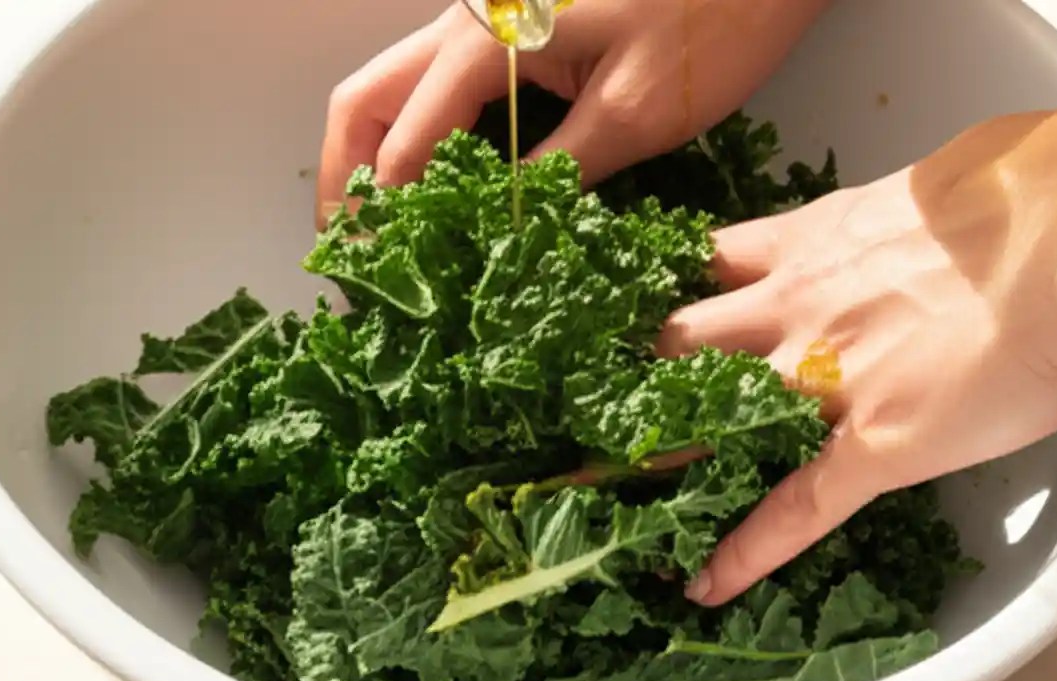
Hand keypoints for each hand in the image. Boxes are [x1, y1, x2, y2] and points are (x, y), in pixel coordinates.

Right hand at [316, 0, 830, 225]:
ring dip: (373, 157)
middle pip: (363, 100)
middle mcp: (467, 22)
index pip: (405, 141)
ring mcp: (484, 19)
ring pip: (391, 87)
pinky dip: (417, 137)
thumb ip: (555, 173)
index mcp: (488, 40)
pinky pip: (436, 85)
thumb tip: (497, 231)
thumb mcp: (634, 113)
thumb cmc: (711, 20)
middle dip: (346, 180)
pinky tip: (436, 187)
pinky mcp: (511, 28)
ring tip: (380, 232)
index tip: (377, 279)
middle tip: (350, 254)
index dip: (385, 215)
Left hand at [658, 102, 1056, 605]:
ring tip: (612, 492)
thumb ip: (875, 218)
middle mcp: (794, 307)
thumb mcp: (920, 187)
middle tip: (594, 408)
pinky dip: (746, 550)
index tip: (622, 316)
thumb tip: (891, 222)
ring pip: (709, 420)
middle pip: (676, 343)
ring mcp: (826, 379)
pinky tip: (703, 581)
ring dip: (659, 456)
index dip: (656, 294)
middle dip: (630, 376)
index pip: (702, 267)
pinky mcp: (877, 444)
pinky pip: (796, 507)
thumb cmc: (1030, 191)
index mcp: (807, 241)